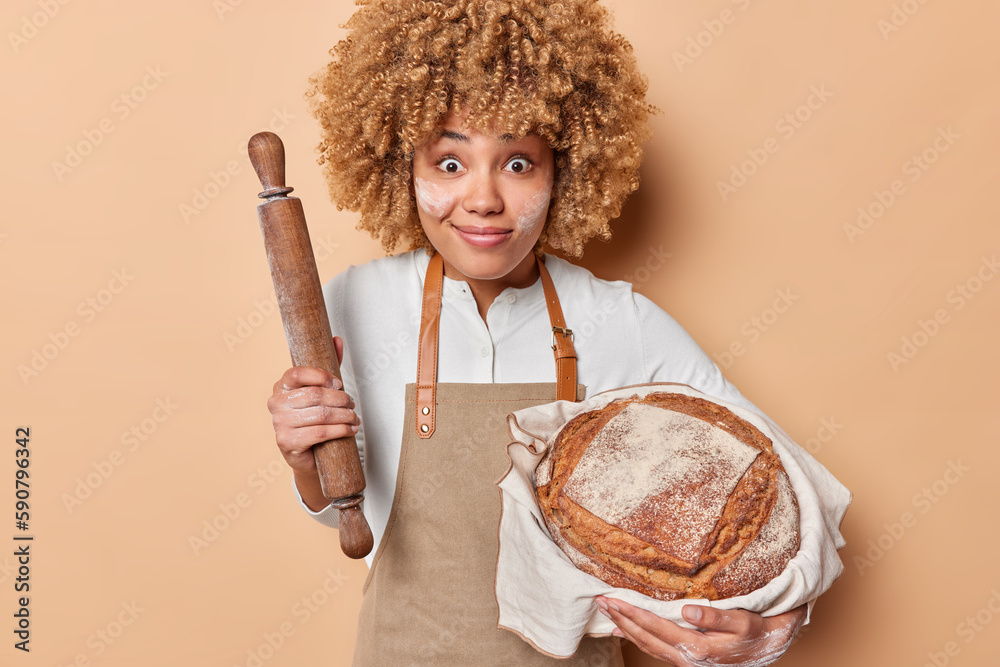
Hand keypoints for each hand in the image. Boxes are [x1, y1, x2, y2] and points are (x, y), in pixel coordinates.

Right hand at [266, 336, 359, 475]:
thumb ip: (328, 364)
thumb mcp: (320, 390)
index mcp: (281, 386)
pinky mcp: (287, 442)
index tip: (339, 383)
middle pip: (315, 395)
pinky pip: (320, 432)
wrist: (305, 453)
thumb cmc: (312, 417)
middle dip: (340, 399)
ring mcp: (279, 423)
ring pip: (320, 414)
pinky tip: (350, 430)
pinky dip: (340, 430)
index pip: (297, 373)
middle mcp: (275, 403)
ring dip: (344, 416)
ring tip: (354, 417)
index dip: (321, 376)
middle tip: (352, 404)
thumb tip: (336, 339)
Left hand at [595, 596, 805, 666]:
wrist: (773, 648)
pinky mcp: (688, 659)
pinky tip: (626, 630)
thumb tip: (688, 610)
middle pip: (645, 638)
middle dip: (621, 620)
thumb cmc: (759, 632)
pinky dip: (638, 638)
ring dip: (626, 629)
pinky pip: (656, 648)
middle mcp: (687, 659)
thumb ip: (715, 617)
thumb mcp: (743, 622)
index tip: (612, 599)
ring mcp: (686, 661)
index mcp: (697, 649)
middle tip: (601, 601)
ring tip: (607, 613)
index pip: (655, 628)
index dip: (631, 614)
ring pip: (648, 646)